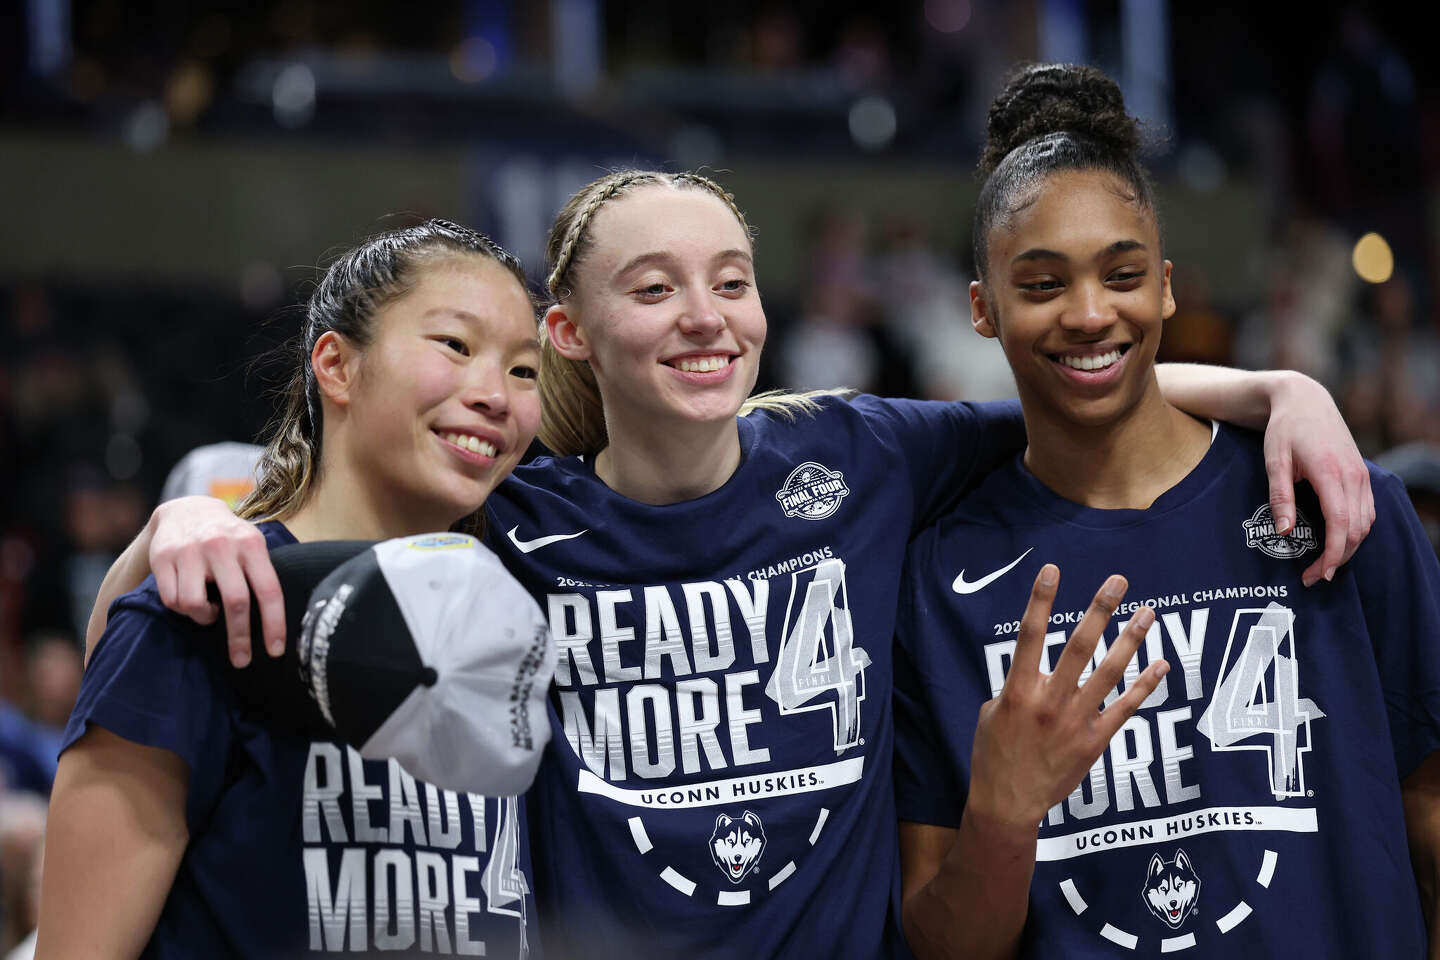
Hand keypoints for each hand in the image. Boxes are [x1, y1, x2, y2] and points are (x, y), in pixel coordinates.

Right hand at [148, 495, 284, 665]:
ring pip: (196, 605)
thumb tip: (281, 622)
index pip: (268, 590)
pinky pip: (172, 600)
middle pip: (236, 602)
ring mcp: (190, 551)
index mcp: (251, 545)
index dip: (274, 624)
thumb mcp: (252, 544)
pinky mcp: (163, 557)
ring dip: (204, 618)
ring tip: (208, 611)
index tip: (275, 651)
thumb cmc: (228, 537)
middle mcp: (222, 546)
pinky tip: (189, 598)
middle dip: (240, 637)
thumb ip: (262, 573)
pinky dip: (182, 609)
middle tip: (241, 660)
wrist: (186, 509)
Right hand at [966, 566, 1165, 832]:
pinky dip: (1144, 686)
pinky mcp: (1094, 742)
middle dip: (1100, 610)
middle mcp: (1049, 701)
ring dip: (1130, 640)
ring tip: (1148, 613)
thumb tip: (1036, 671)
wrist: (1008, 804)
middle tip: (1117, 581)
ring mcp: (1075, 721)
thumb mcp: (991, 713)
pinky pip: (1124, 708)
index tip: (1052, 569)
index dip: (1040, 600)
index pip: (1030, 635)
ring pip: (1109, 673)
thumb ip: (1015, 686)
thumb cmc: (993, 755)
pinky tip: (1160, 664)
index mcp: (1018, 690)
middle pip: (1079, 646)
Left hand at [1262, 371, 1374, 585]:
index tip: (1317, 574)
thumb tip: (1283, 532)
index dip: (1332, 555)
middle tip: (1312, 576)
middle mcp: (1354, 476)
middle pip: (1356, 530)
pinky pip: (1368, 511)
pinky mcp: (1363, 475)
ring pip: (1366, 523)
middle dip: (1337, 558)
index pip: (1341, 524)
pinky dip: (1355, 531)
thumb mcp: (1274, 461)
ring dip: (1348, 547)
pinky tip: (1336, 540)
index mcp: (1332, 473)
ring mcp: (1362, 476)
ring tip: (1322, 563)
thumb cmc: (1285, 430)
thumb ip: (1280, 497)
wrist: (1305, 399)